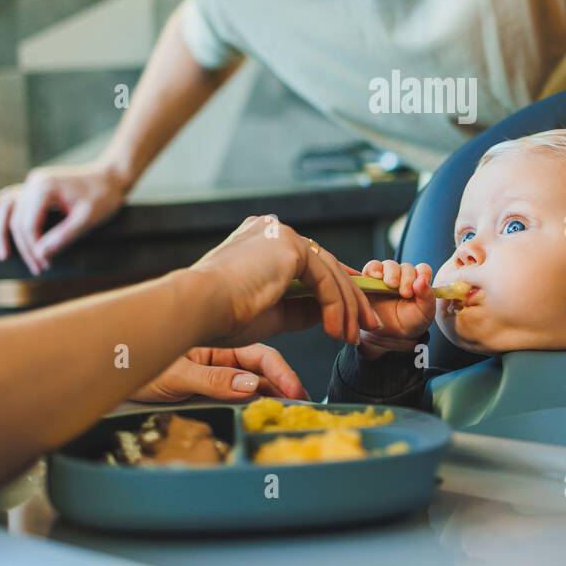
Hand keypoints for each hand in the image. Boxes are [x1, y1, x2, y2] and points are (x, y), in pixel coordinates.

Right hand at [0, 162, 127, 274]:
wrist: (112, 177)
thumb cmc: (103, 196)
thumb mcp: (88, 219)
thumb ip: (64, 236)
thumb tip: (40, 254)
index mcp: (45, 187)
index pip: (28, 224)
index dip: (33, 248)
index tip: (45, 265)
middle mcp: (33, 182)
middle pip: (16, 220)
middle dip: (24, 247)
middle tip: (38, 268)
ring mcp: (32, 183)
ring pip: (7, 209)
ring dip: (4, 233)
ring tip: (3, 255)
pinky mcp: (34, 188)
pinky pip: (11, 198)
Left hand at [131, 343, 309, 402]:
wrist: (110, 371)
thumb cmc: (134, 364)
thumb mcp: (177, 374)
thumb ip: (214, 381)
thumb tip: (250, 387)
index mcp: (217, 344)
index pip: (259, 357)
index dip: (280, 373)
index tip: (295, 391)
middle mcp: (220, 358)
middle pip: (262, 371)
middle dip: (284, 386)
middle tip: (302, 406)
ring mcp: (215, 376)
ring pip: (253, 386)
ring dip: (272, 398)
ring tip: (290, 414)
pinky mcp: (207, 394)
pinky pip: (238, 399)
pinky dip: (254, 406)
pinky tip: (265, 415)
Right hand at [190, 217, 381, 345]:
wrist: (199, 308)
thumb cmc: (222, 316)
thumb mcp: (271, 313)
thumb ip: (300, 308)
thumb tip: (328, 313)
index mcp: (261, 239)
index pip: (309, 260)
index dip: (335, 285)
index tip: (353, 309)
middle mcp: (273, 229)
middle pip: (324, 264)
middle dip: (350, 298)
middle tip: (366, 324)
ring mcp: (282, 234)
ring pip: (329, 271)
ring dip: (347, 306)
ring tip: (353, 336)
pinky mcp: (290, 246)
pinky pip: (325, 279)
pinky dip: (336, 306)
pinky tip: (336, 330)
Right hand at [351, 259, 435, 350]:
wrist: (389, 336)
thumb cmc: (409, 322)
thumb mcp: (424, 313)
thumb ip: (427, 296)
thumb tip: (422, 280)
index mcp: (418, 282)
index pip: (423, 269)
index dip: (422, 273)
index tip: (419, 285)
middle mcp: (403, 276)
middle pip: (405, 266)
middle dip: (407, 278)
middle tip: (405, 293)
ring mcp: (386, 277)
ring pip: (389, 265)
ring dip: (391, 273)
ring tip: (391, 285)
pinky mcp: (370, 280)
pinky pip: (371, 267)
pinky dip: (374, 269)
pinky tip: (377, 276)